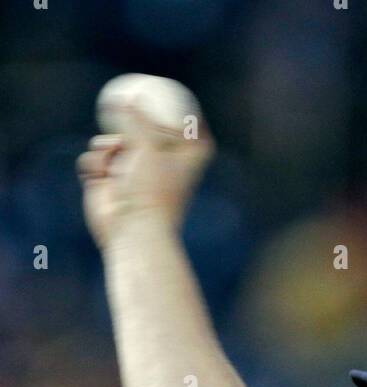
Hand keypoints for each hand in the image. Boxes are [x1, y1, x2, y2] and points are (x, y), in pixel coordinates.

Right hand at [76, 108, 212, 249]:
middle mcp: (158, 170)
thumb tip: (123, 98)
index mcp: (181, 164)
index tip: (184, 112)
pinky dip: (94, 163)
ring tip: (110, 152)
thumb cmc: (150, 192)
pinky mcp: (106, 185)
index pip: (194, 142)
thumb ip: (137, 119)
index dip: (190, 124)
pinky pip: (94, 160)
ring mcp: (130, 177)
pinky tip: (99, 175)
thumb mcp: (147, 146)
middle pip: (146, 136)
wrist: (131, 231)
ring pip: (112, 143)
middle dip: (131, 125)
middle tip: (122, 113)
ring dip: (106, 144)